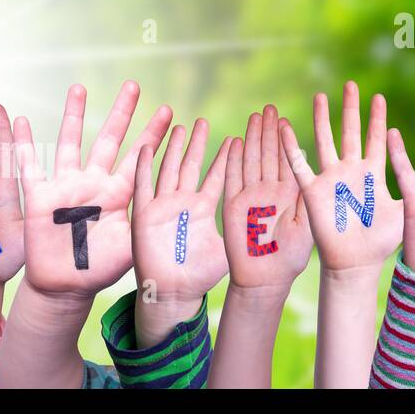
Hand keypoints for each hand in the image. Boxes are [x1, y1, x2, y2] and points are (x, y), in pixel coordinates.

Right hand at [12, 81, 172, 298]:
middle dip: (121, 113)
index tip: (168, 110)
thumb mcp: (130, 248)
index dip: (152, 135)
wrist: (65, 287)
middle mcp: (93, 184)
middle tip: (133, 85)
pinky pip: (28, 166)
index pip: (138, 158)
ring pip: (69, 143)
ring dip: (73, 115)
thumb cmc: (100, 270)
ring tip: (78, 87)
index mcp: (118, 195)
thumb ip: (145, 226)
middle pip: (108, 140)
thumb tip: (170, 213)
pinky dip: (22, 144)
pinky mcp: (39, 198)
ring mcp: (65, 188)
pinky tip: (19, 120)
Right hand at [132, 120, 232, 301]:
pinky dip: (144, 166)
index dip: (226, 156)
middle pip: (192, 165)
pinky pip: (144, 185)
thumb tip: (271, 215)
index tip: (237, 135)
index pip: (217, 175)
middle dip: (198, 143)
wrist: (172, 293)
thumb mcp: (228, 248)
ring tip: (180, 126)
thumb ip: (244, 227)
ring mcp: (164, 206)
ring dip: (173, 148)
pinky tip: (147, 147)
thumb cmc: (201, 276)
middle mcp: (184, 203)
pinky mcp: (145, 214)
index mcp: (205, 208)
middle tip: (204, 120)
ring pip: (169, 169)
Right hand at [221, 105, 311, 288]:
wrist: (265, 279)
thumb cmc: (289, 258)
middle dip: (267, 130)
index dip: (284, 138)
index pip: (286, 159)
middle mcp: (268, 191)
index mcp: (288, 194)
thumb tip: (316, 168)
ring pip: (249, 160)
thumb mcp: (306, 224)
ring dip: (251, 138)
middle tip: (268, 107)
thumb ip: (307, 196)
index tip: (284, 117)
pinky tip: (232, 141)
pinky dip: (230, 160)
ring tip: (253, 117)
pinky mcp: (232, 206)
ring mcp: (249, 197)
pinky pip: (231, 178)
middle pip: (267, 154)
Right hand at [279, 81, 401, 270]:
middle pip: (350, 132)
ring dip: (322, 119)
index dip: (376, 118)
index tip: (378, 96)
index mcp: (372, 173)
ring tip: (320, 96)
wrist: (356, 261)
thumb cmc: (382, 241)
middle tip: (351, 84)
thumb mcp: (407, 209)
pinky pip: (299, 165)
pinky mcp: (313, 191)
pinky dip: (291, 146)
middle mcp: (350, 171)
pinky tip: (284, 128)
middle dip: (350, 108)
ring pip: (325, 141)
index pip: (375, 138)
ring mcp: (330, 178)